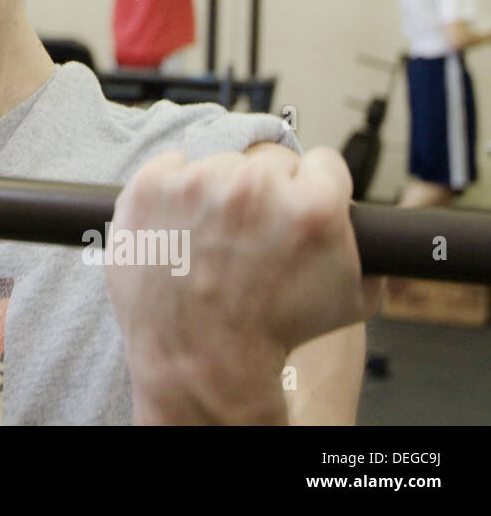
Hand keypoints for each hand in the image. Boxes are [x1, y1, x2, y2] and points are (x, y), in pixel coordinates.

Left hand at [106, 144, 380, 421]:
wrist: (198, 358)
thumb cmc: (270, 334)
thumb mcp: (351, 299)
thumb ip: (365, 249)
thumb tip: (367, 225)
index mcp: (312, 205)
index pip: (323, 162)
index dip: (312, 188)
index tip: (296, 206)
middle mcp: (255, 186)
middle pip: (270, 160)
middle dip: (267, 192)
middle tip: (252, 232)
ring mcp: (198, 183)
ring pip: (220, 163)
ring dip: (219, 192)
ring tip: (213, 240)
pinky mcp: (152, 186)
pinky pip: (171, 165)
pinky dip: (175, 189)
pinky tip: (182, 226)